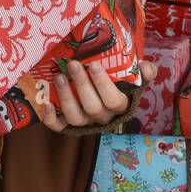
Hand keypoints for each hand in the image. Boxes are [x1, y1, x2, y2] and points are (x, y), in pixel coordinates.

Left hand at [38, 60, 156, 132]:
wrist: (105, 98)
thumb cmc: (120, 86)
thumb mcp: (134, 79)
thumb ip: (144, 73)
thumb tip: (145, 67)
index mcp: (119, 106)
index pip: (114, 100)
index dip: (103, 84)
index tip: (93, 64)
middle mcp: (102, 117)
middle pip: (93, 107)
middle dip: (82, 85)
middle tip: (72, 64)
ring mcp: (84, 123)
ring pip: (75, 117)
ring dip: (66, 97)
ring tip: (58, 77)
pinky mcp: (68, 126)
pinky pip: (59, 127)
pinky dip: (50, 118)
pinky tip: (45, 104)